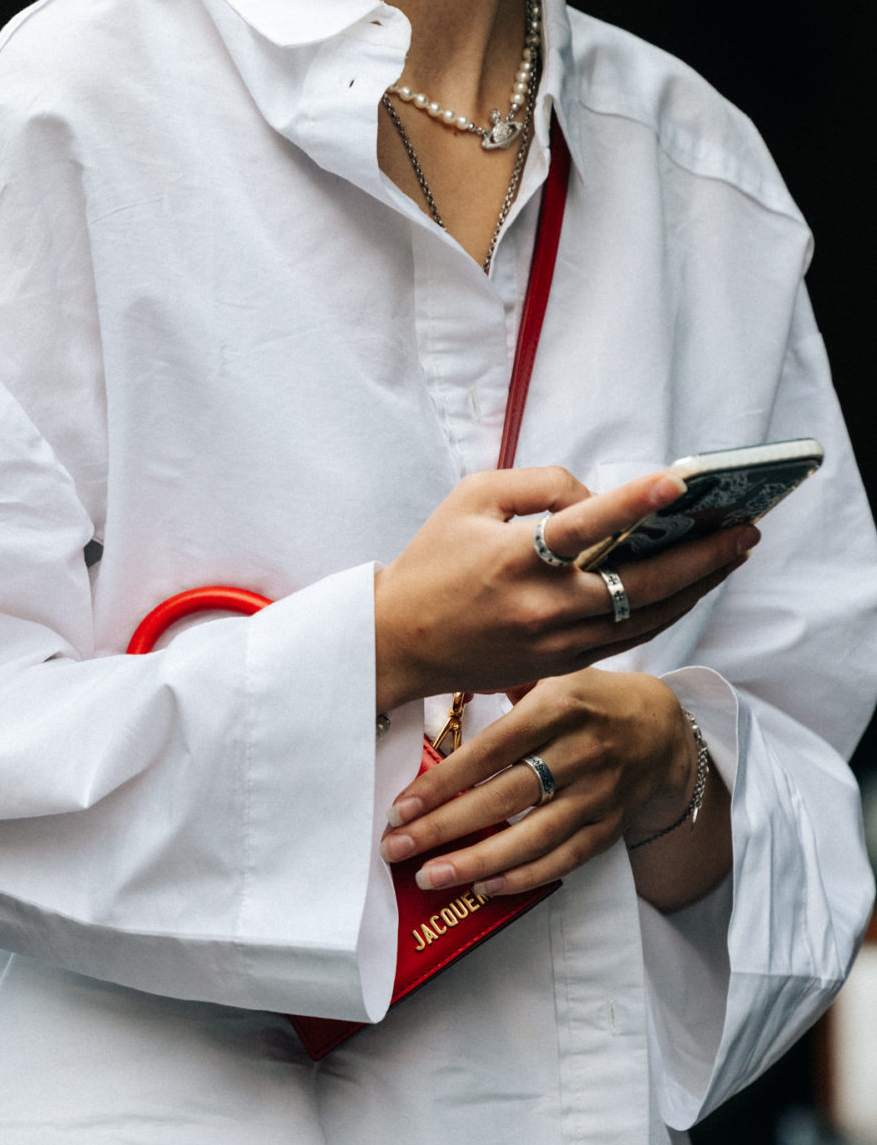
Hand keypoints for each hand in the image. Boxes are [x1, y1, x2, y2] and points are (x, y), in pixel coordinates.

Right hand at [372, 466, 757, 710]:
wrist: (398, 641)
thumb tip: (601, 498)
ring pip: (644, 617)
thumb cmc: (432, 562)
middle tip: (746, 529)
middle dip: (701, 557)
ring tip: (732, 554)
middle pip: (639, 586)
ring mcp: (553, 643)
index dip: (634, 501)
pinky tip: (691, 586)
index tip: (681, 480)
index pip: (582, 525)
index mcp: (512, 558)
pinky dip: (665, 610)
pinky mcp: (559, 664)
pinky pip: (627, 636)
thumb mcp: (471, 498)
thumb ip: (540, 485)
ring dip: (696, 586)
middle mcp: (540, 607)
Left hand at [379, 669, 716, 901]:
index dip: (444, 782)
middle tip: (395, 848)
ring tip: (430, 876)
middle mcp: (580, 751)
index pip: (491, 751)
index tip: (400, 808)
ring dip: (478, 860)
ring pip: (534, 836)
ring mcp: (598, 793)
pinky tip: (484, 886)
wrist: (663, 728)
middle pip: (505, 797)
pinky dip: (525, 876)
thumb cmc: (586, 699)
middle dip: (445, 827)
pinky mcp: (611, 825)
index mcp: (557, 707)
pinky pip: (566, 858)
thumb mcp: (551, 674)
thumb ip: (501, 681)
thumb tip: (443, 673)